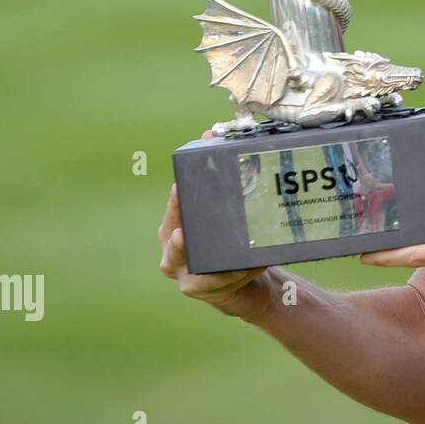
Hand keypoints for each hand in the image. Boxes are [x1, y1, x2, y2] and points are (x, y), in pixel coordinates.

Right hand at [157, 129, 270, 321]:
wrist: (242, 281)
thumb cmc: (228, 237)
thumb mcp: (222, 209)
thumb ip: (216, 176)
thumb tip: (211, 133)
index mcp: (175, 224)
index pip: (174, 208)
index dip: (175, 199)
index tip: (179, 186)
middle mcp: (174, 251)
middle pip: (171, 244)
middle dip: (177, 240)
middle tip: (180, 234)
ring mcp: (187, 274)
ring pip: (196, 269)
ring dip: (216, 264)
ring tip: (228, 258)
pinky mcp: (204, 290)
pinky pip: (219, 283)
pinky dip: (238, 273)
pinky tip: (253, 265)